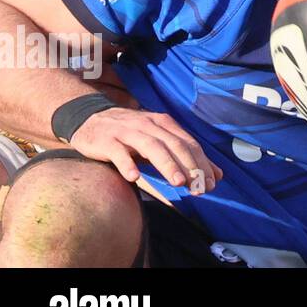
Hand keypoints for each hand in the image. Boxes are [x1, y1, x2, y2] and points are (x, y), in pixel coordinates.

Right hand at [70, 106, 222, 195]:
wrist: (90, 119)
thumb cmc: (130, 135)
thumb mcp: (158, 140)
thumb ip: (184, 156)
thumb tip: (216, 175)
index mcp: (164, 123)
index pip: (188, 143)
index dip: (202, 162)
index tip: (211, 183)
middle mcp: (149, 125)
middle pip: (174, 144)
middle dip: (189, 166)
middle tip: (199, 187)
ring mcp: (127, 132)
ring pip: (151, 147)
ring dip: (167, 164)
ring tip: (178, 182)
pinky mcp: (107, 141)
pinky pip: (118, 153)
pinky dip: (127, 164)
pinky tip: (134, 177)